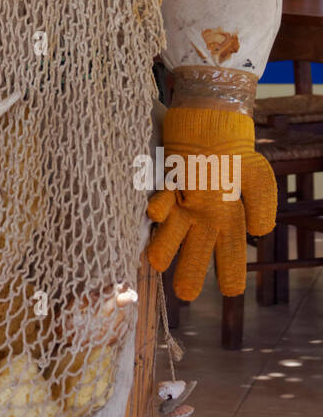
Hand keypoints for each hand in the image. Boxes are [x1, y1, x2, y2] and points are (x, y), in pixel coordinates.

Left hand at [146, 107, 275, 299]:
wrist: (212, 123)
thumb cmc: (237, 153)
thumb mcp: (259, 178)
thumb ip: (262, 205)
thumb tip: (260, 232)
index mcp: (228, 219)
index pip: (231, 251)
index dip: (232, 270)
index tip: (232, 290)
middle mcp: (203, 217)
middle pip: (198, 248)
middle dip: (191, 270)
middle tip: (185, 293)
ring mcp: (183, 202)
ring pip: (173, 229)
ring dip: (165, 244)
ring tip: (157, 263)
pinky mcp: (167, 184)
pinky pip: (162, 197)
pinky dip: (159, 205)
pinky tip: (154, 214)